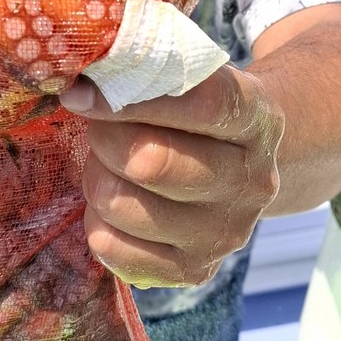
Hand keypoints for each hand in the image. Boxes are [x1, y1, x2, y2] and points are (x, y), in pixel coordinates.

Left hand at [61, 63, 283, 289]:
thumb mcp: (196, 78)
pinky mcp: (195, 270)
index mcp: (258, 120)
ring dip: (96, 176)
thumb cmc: (200, 113)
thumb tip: (82, 77)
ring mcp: (226, 233)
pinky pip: (114, 248)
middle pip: (151, 162)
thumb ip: (153, 70)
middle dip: (105, 137)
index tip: (82, 90)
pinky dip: (96, 222)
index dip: (133, 96)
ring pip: (124, 204)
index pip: (201, 103)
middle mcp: (252, 181)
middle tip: (95, 125)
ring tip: (104, 162)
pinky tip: (110, 202)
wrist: (240, 169)